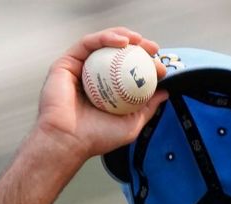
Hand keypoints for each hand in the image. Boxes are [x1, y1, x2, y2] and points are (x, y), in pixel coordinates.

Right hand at [31, 28, 167, 162]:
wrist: (68, 141)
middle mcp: (92, 78)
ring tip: (139, 40)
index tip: (160, 67)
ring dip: (123, 36)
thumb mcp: (131, 124)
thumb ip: (148, 108)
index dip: (145, 63)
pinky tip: (122, 42)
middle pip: (116, 53)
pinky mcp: (66, 63)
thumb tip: (165, 92)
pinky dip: (106, 38)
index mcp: (106, 91)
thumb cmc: (95, 138)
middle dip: (137, 45)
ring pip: (102, 44)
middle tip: (152, 48)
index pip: (128, 70)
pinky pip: (88, 43)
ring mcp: (78, 69)